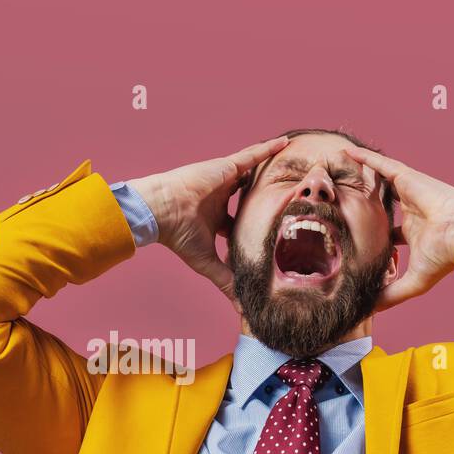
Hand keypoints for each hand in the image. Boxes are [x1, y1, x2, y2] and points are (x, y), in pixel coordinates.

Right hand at [128, 136, 289, 300]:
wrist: (161, 211)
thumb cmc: (178, 235)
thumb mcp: (207, 262)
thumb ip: (226, 281)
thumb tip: (242, 309)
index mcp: (215, 218)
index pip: (238, 222)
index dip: (252, 226)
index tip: (269, 230)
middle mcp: (221, 198)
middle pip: (248, 196)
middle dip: (265, 197)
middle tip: (288, 196)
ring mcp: (224, 181)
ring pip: (253, 174)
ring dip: (270, 171)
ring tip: (293, 166)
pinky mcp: (226, 167)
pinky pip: (252, 156)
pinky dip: (268, 150)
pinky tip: (285, 144)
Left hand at [341, 147, 453, 310]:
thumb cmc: (444, 256)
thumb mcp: (414, 282)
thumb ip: (391, 295)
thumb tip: (370, 311)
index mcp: (413, 232)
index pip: (388, 231)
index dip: (373, 233)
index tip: (355, 236)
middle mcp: (409, 211)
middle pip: (381, 204)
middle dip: (364, 201)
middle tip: (341, 198)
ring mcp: (409, 193)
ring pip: (379, 180)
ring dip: (361, 173)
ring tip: (339, 165)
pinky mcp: (407, 179)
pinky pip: (382, 164)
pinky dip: (365, 157)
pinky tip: (347, 151)